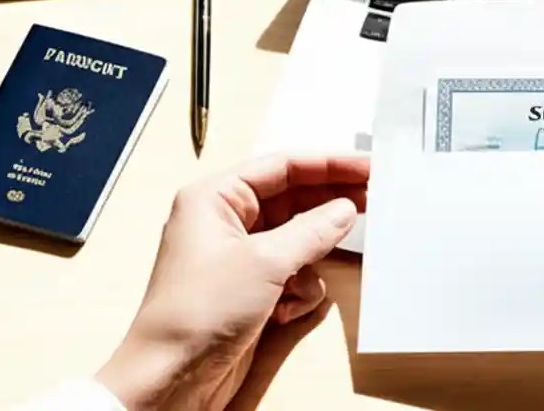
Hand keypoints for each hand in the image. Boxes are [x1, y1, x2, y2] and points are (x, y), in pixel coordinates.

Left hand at [95, 156, 367, 409]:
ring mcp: (238, 257)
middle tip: (373, 201)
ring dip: (310, 259)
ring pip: (296, 240)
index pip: (283, 166)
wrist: (171, 378)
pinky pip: (291, 274)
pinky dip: (298, 290)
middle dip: (328, 207)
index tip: (367, 167)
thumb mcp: (265, 262)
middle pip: (293, 199)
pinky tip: (286, 310)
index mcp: (215, 198)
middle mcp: (225, 221)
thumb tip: (345, 209)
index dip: (329, 164)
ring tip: (311, 275)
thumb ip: (312, 230)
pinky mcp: (248, 290)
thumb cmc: (196, 313)